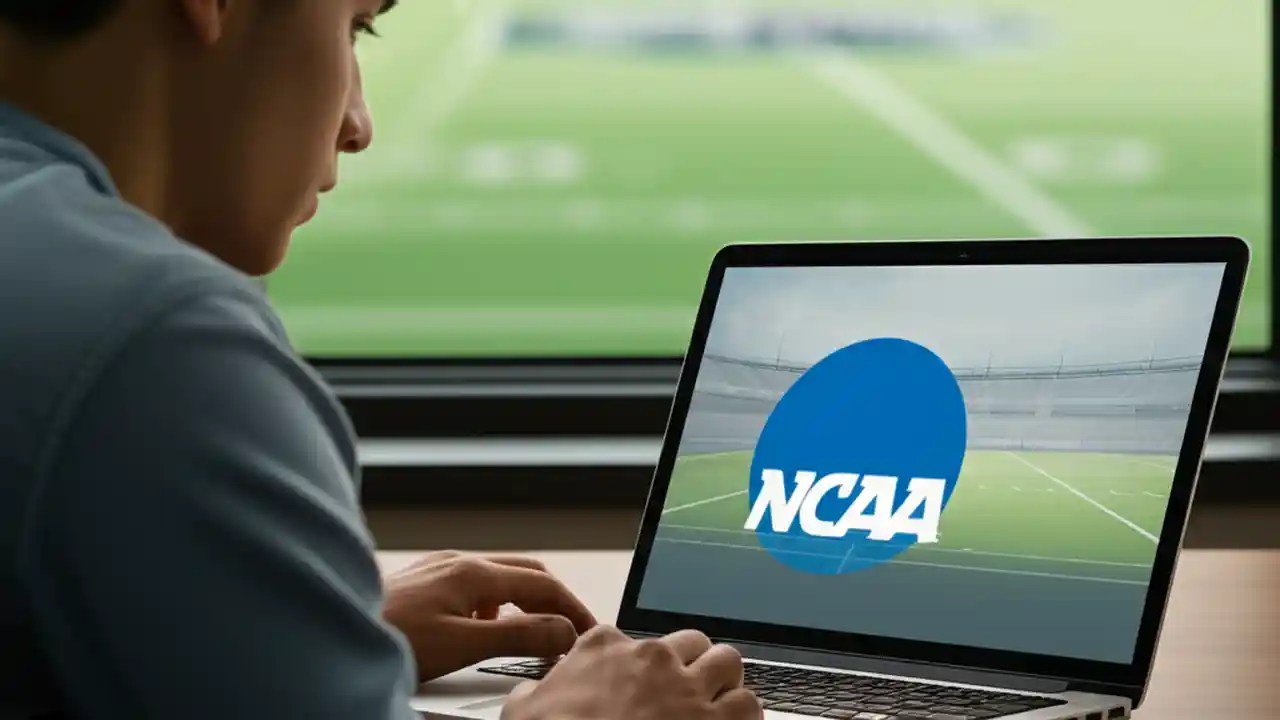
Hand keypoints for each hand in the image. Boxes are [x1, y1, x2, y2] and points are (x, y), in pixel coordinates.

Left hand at [382, 551, 596, 681]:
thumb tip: (562, 631)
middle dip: (555, 600)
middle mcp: (458, 562)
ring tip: (535, 633)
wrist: (327, 633)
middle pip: (526, 573)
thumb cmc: (388, 638)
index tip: (590, 632)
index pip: (543, 585)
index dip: (573, 609)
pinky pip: (473, 585)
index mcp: (474, 573)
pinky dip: (496, 604)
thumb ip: (517, 637)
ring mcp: (438, 568)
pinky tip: (484, 628)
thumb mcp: (461, 646)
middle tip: (571, 630)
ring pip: (499, 577)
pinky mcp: (422, 581)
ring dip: (525, 601)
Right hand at [500, 626, 762, 719]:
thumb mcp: (523, 711)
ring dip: (723, 686)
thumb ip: (535, 693)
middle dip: (693, 666)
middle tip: (686, 694)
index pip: (632, 640)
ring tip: (715, 709)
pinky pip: (749, 704)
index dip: (639, 666)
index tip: (637, 687)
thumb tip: (532, 695)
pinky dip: (743, 717)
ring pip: (727, 663)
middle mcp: (650, 657)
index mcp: (604, 647)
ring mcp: (685, 686)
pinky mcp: (714, 718)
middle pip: (693, 643)